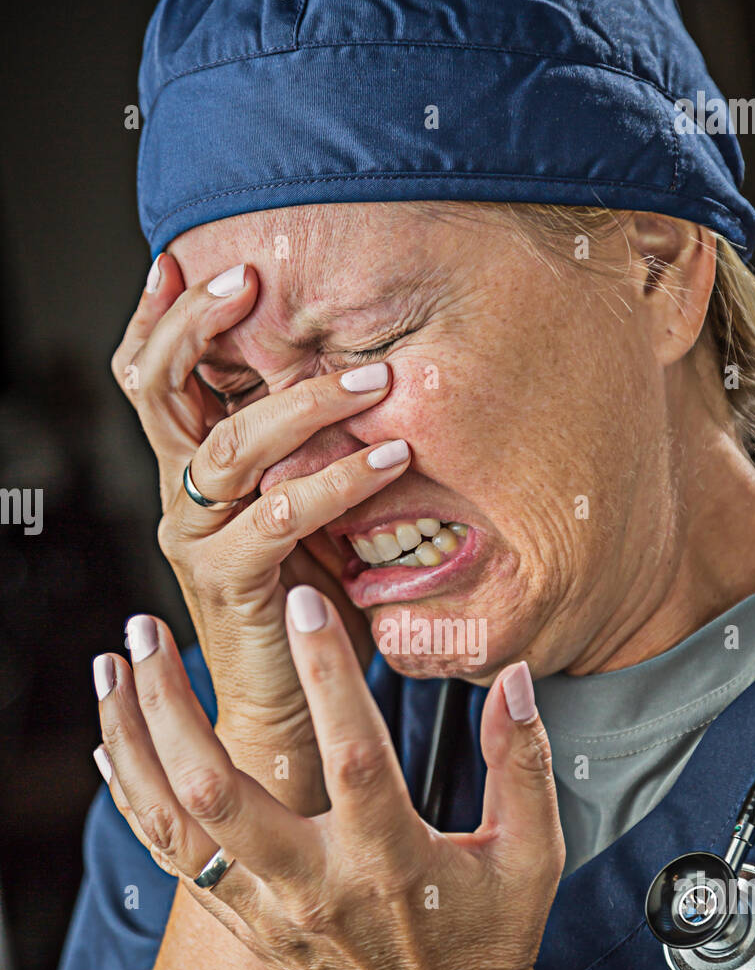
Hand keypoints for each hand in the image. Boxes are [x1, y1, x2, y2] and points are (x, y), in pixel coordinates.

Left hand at [92, 594, 565, 969]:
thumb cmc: (486, 949)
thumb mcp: (529, 857)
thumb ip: (522, 764)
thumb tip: (515, 680)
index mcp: (390, 860)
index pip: (353, 756)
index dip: (328, 675)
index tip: (303, 602)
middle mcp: (315, 887)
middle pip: (220, 792)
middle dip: (174, 706)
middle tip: (148, 630)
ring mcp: (269, 912)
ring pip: (176, 824)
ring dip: (133, 743)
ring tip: (109, 670)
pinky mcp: (244, 928)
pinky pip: (172, 862)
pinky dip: (132, 800)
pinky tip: (109, 747)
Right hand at [111, 254, 408, 807]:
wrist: (288, 709)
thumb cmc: (302, 605)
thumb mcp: (301, 512)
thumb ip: (304, 453)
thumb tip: (359, 377)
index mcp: (192, 472)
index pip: (151, 378)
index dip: (159, 318)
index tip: (189, 260)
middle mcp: (182, 497)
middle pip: (161, 390)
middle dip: (201, 325)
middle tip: (256, 278)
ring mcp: (199, 539)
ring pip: (230, 446)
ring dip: (303, 403)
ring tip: (375, 381)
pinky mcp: (232, 582)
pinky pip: (279, 517)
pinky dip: (335, 482)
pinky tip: (387, 462)